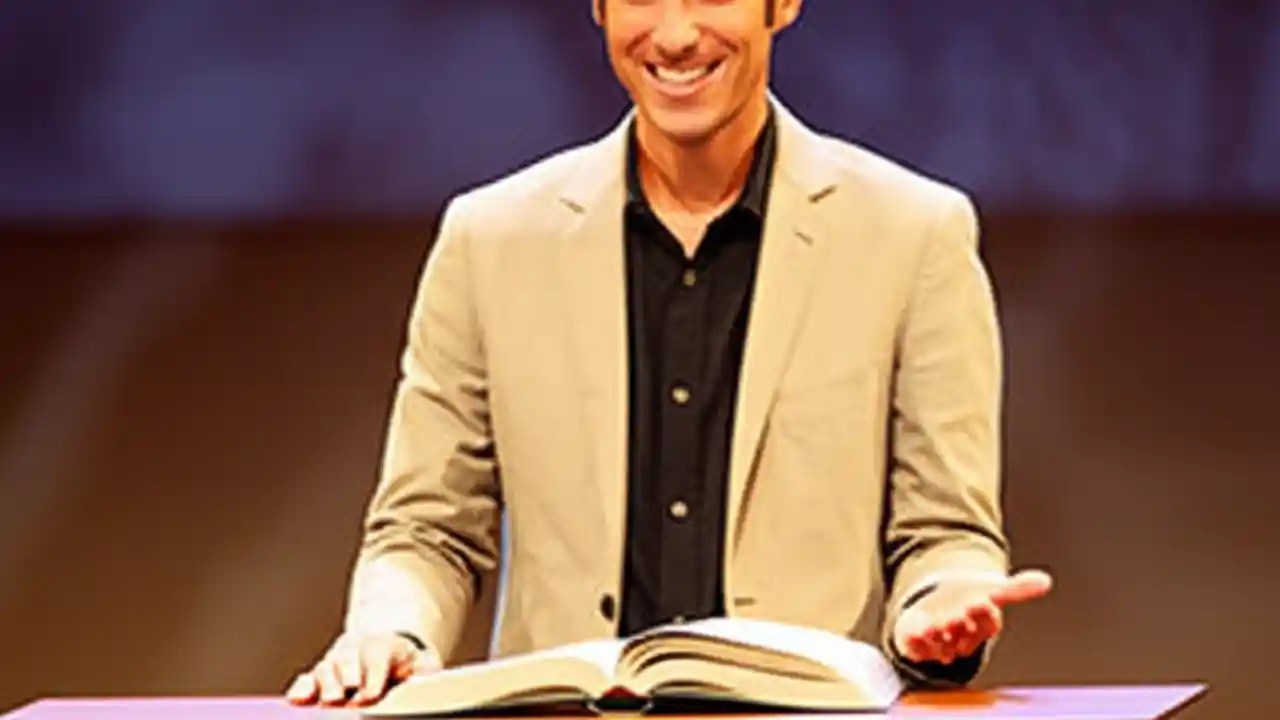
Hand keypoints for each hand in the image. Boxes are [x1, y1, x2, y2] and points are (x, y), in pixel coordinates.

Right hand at [285, 632, 440, 706]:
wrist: (393, 651)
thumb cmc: (411, 664)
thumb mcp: (425, 664)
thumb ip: (426, 670)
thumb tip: (430, 676)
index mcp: (385, 646)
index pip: (376, 656)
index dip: (372, 676)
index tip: (370, 696)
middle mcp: (356, 651)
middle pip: (346, 660)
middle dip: (344, 679)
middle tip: (344, 699)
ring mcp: (336, 663)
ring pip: (325, 670)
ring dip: (324, 686)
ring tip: (328, 702)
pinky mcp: (320, 679)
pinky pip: (306, 682)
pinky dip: (301, 689)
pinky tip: (297, 699)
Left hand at [893, 568, 1052, 664]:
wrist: (940, 607)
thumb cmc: (970, 600)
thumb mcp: (992, 590)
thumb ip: (1017, 588)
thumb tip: (1046, 581)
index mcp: (982, 623)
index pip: (987, 620)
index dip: (983, 613)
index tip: (980, 602)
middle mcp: (963, 636)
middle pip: (963, 632)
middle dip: (960, 623)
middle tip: (956, 615)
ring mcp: (940, 642)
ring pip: (941, 642)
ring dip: (937, 635)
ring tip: (933, 626)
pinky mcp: (919, 644)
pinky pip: (917, 646)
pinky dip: (915, 639)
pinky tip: (915, 631)